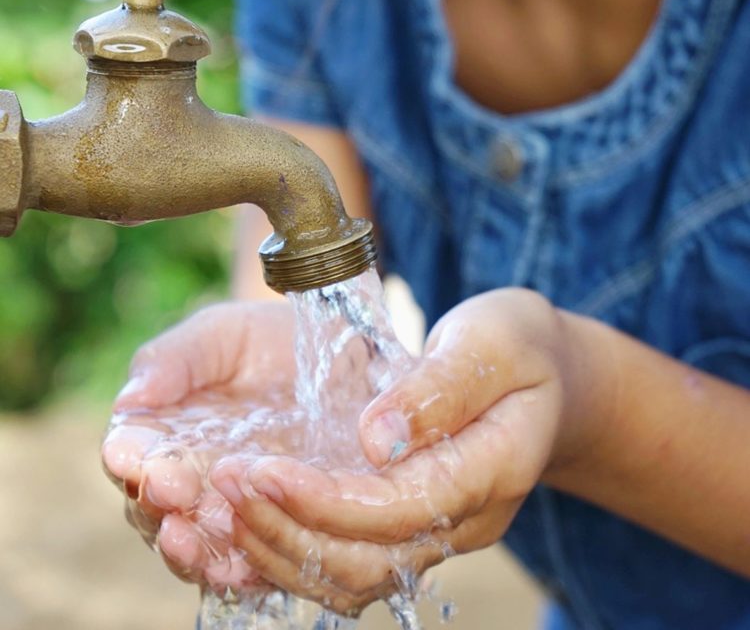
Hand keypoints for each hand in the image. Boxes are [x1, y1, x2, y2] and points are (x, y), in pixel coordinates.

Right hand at [102, 300, 298, 590]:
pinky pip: (247, 560)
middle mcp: (186, 476)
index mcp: (161, 430)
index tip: (142, 461)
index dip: (132, 460)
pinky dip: (239, 568)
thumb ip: (175, 359)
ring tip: (194, 543)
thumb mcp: (222, 335)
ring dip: (191, 549)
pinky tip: (239, 568)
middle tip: (176, 497)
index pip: (131, 453)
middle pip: (154, 506)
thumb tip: (131, 399)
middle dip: (159, 506)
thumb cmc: (265, 339)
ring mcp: (227, 506)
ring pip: (194, 543)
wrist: (332, 352)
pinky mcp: (271, 527)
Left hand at [211, 288, 599, 612]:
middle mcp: (463, 518)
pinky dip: (292, 546)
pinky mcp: (410, 524)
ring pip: (350, 577)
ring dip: (280, 546)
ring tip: (222, 501)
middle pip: (366, 560)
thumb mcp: (491, 343)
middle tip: (225, 484)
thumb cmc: (518, 346)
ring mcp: (438, 530)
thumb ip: (439, 389)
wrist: (545, 375)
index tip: (261, 469)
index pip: (399, 509)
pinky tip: (251, 514)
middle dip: (286, 529)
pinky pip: (347, 560)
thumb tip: (376, 439)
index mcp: (491, 470)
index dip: (325, 500)